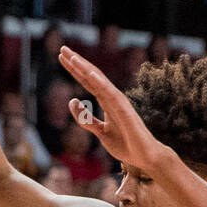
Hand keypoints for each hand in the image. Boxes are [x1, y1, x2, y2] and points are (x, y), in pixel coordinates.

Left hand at [58, 47, 163, 172]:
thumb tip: (71, 101)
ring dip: (85, 69)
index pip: (88, 81)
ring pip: (99, 82)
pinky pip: (111, 96)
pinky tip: (89, 74)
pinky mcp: (125, 112)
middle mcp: (112, 97)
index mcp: (106, 101)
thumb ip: (86, 119)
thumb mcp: (100, 131)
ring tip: (71, 57)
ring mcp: (119, 103)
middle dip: (77, 63)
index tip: (62, 57)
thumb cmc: (125, 143)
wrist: (144, 157)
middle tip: (63, 49)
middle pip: (92, 76)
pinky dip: (101, 84)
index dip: (75, 69)